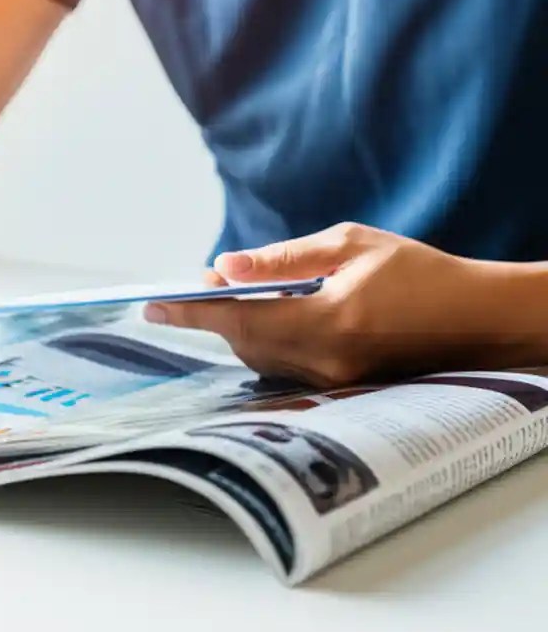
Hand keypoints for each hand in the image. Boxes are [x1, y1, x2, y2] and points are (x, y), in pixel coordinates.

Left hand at [144, 223, 547, 386]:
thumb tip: (226, 266)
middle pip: (243, 341)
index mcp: (330, 320)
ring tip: (230, 295)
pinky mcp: (338, 386)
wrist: (478, 320)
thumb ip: (283, 259)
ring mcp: (332, 380)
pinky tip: (265, 316)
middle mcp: (326, 359)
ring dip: (238, 327)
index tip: (152, 305)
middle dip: (214, 314)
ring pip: (258, 357)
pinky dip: (263, 340)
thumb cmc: (420, 272)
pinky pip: (281, 366)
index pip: (240, 318)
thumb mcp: (352, 245)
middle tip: (195, 286)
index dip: (191, 312)